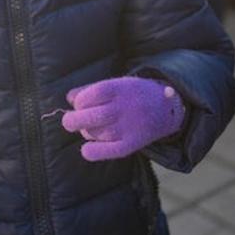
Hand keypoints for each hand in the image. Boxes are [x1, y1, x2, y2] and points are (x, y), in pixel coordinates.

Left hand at [62, 76, 184, 161]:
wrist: (165, 108)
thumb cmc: (131, 94)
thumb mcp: (114, 83)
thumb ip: (89, 89)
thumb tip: (69, 99)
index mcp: (118, 89)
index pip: (91, 95)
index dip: (79, 101)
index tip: (79, 104)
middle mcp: (124, 108)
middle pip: (92, 117)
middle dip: (73, 120)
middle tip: (69, 121)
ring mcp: (129, 127)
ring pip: (97, 133)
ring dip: (86, 132)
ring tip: (91, 127)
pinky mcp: (132, 143)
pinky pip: (109, 151)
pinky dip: (94, 151)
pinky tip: (87, 148)